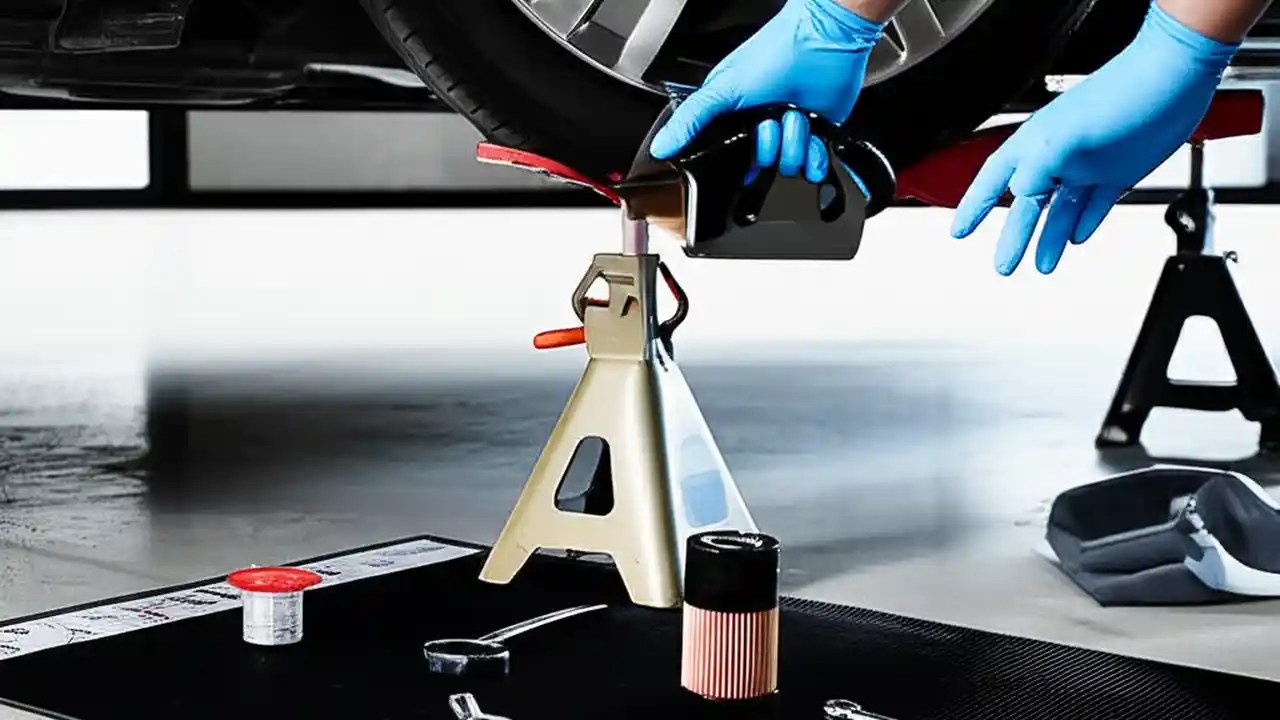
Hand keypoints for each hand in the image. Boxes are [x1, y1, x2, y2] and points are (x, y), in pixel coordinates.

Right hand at [648, 0, 884, 183]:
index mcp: (735, 119)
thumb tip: (660, 147)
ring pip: (789, 166)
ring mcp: (790, 133)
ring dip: (795, 140)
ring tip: (795, 112)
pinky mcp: (817, 137)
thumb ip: (690, 120)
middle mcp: (761, 128)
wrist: (826, 41)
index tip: (742, 142)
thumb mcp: (722, 88)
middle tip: (772, 116)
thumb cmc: (775, 53)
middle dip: (770, 144)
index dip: (737, 160)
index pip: (728, 159)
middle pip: (762, 166)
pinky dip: (816, 156)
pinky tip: (813, 134)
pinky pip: (814, 168)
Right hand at [951, 1, 1238, 274]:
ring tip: (1043, 266)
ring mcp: (1088, 166)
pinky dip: (1085, 223)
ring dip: (1049, 239)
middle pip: (1027, 206)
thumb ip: (1037, 167)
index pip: (994, 182)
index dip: (975, 207)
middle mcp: (1058, 158)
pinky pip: (1095, 205)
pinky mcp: (1118, 171)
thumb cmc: (1120, 95)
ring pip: (1060, 211)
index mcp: (1036, 146)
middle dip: (1013, 236)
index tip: (960, 230)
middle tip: (1004, 265)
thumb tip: (1018, 192)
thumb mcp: (1065, 136)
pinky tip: (1078, 238)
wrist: (1173, 79)